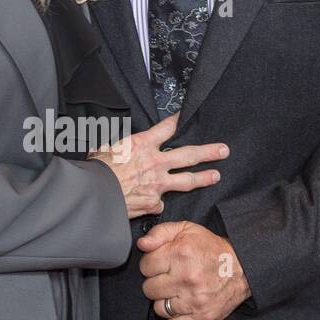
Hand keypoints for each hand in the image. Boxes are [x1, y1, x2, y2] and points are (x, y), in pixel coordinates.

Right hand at [87, 112, 228, 219]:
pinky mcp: (154, 203)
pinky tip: (156, 203)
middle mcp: (155, 162)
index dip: (178, 120)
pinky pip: (161, 203)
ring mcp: (158, 184)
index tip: (187, 115)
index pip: (166, 128)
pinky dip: (158, 203)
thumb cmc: (97, 171)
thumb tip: (106, 150)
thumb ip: (114, 149)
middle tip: (223, 150)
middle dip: (208, 151)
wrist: (95, 195)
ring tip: (216, 175)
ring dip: (204, 177)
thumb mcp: (103, 150)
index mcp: (142, 144)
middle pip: (189, 154)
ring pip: (187, 180)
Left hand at [137, 220, 250, 319]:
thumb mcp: (187, 229)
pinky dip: (176, 317)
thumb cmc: (212, 249)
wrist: (243, 268)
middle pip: (149, 289)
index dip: (151, 264)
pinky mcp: (202, 317)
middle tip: (170, 277)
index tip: (162, 263)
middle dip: (157, 282)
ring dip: (165, 300)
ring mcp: (195, 301)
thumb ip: (160, 233)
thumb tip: (142, 244)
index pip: (145, 266)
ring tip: (177, 291)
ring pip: (159, 309)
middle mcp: (187, 278)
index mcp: (181, 254)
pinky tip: (184, 304)